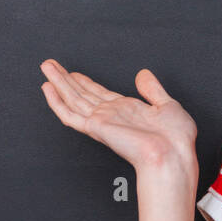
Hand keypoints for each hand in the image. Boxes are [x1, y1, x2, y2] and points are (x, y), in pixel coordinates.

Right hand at [39, 59, 197, 173]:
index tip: (74, 73)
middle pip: (82, 94)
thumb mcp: (167, 105)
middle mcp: (112, 115)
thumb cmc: (174, 139)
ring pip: (73, 99)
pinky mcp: (96, 127)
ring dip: (59, 82)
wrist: (173, 155)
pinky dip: (58, 102)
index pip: (99, 93)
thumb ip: (152, 89)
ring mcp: (102, 121)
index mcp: (127, 110)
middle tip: (51, 65)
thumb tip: (143, 74)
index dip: (85, 82)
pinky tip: (48, 89)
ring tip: (46, 68)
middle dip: (66, 79)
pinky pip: (71, 114)